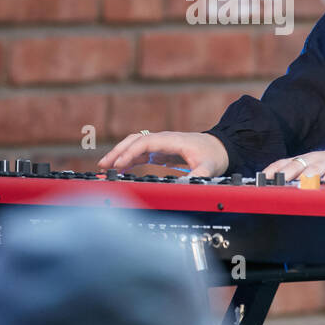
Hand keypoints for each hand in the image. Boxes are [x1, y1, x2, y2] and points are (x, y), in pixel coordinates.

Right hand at [98, 131, 229, 177]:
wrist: (221, 148)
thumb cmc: (214, 155)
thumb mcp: (210, 167)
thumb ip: (198, 175)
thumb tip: (186, 184)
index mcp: (172, 140)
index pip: (145, 143)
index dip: (130, 153)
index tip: (119, 164)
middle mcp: (163, 140)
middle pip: (134, 141)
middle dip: (118, 151)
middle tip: (103, 165)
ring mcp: (161, 145)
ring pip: (134, 145)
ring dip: (120, 153)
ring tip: (105, 166)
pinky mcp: (161, 151)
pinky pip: (140, 152)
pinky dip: (128, 158)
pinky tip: (120, 168)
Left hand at [263, 147, 324, 184]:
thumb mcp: (309, 169)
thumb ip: (294, 178)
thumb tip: (273, 189)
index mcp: (303, 161)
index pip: (283, 162)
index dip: (273, 170)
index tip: (263, 179)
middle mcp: (313, 159)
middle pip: (297, 164)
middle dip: (287, 172)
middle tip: (279, 181)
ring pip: (316, 166)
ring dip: (308, 174)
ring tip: (302, 182)